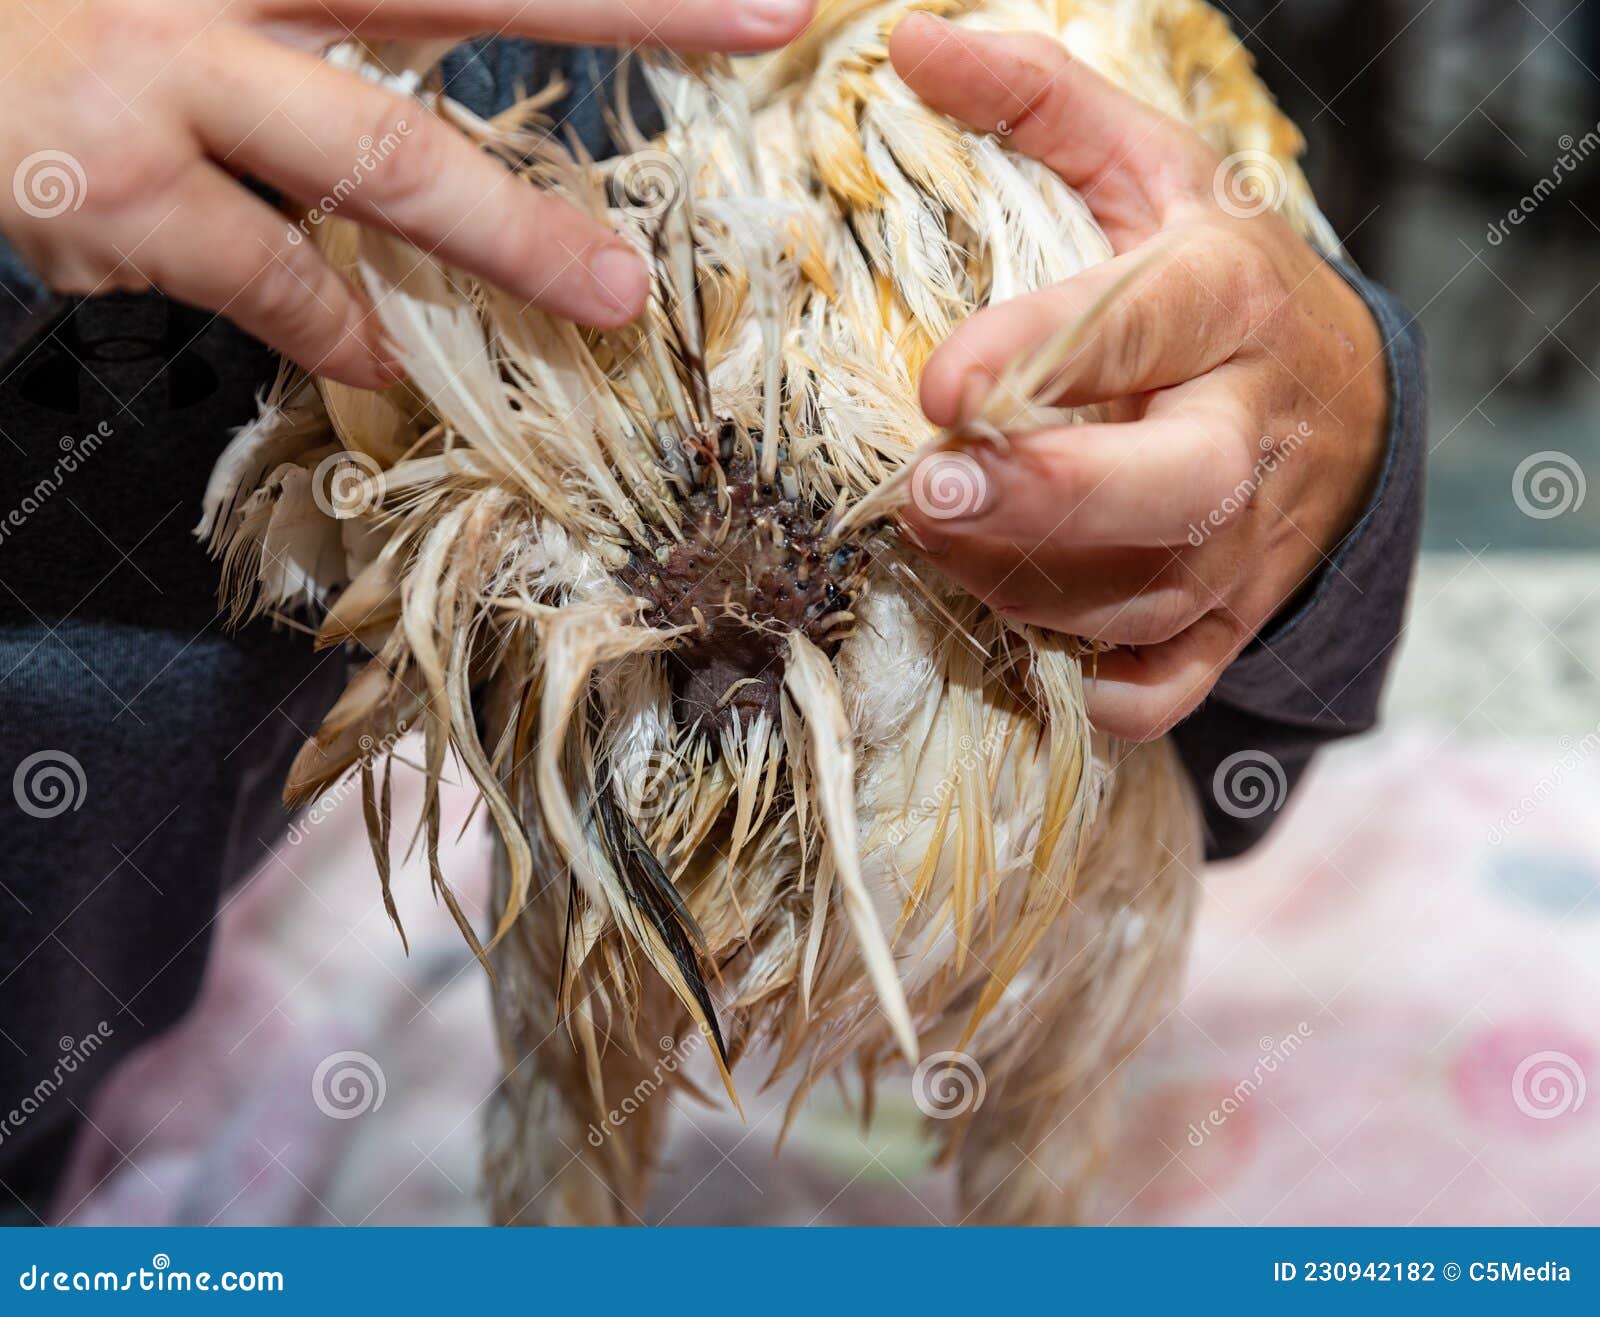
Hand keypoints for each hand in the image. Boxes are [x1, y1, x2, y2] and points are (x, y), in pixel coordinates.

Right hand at [0, 0, 812, 387]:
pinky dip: (346, 330)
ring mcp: (161, 84)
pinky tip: (384, 355)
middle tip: (761, 19)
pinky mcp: (114, 200)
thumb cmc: (50, 10)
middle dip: (631, 1)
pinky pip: (279, 286)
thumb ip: (308, 6)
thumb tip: (442, 48)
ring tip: (608, 299)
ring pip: (386, 163)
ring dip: (514, 239)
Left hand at [890, 14, 1388, 743]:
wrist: (1337, 399)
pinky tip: (1033, 637)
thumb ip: (1037, 100)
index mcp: (1224, 300)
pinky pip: (1166, 682)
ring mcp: (1246, 539)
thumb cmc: (1211, 281)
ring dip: (1022, 585)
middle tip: (926, 494)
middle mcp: (1244, 428)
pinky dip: (1098, 682)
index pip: (1141, 326)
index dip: (1044, 357)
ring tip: (937, 538)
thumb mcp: (1147, 171)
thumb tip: (910, 41)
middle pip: (1165, 488)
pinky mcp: (1231, 618)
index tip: (940, 383)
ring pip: (1140, 592)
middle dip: (1042, 503)